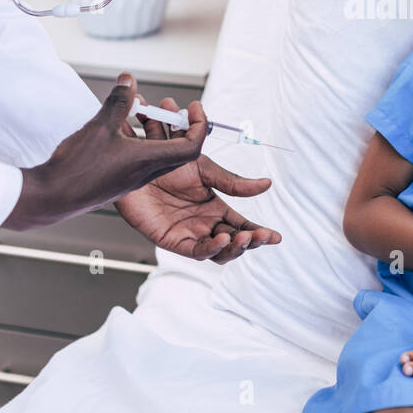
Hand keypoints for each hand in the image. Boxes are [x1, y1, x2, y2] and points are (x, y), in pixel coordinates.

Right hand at [7, 72, 210, 230]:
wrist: (52, 197)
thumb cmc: (77, 168)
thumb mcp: (101, 126)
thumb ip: (119, 102)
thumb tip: (129, 80)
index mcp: (149, 161)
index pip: (192, 147)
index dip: (199, 125)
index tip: (194, 107)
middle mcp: (146, 173)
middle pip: (177, 149)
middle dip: (175, 124)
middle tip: (165, 106)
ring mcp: (132, 179)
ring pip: (155, 153)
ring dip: (154, 130)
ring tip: (139, 108)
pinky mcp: (118, 181)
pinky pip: (138, 159)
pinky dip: (138, 140)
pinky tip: (119, 126)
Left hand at [114, 90, 279, 263]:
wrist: (135, 160)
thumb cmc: (166, 163)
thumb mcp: (207, 170)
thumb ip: (234, 182)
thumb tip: (267, 185)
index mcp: (215, 208)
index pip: (242, 225)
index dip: (260, 233)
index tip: (276, 236)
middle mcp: (204, 223)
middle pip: (234, 242)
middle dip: (251, 242)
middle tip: (261, 236)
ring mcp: (189, 233)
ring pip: (218, 251)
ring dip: (235, 248)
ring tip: (244, 237)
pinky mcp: (171, 240)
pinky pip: (195, 251)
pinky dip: (211, 248)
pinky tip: (222, 239)